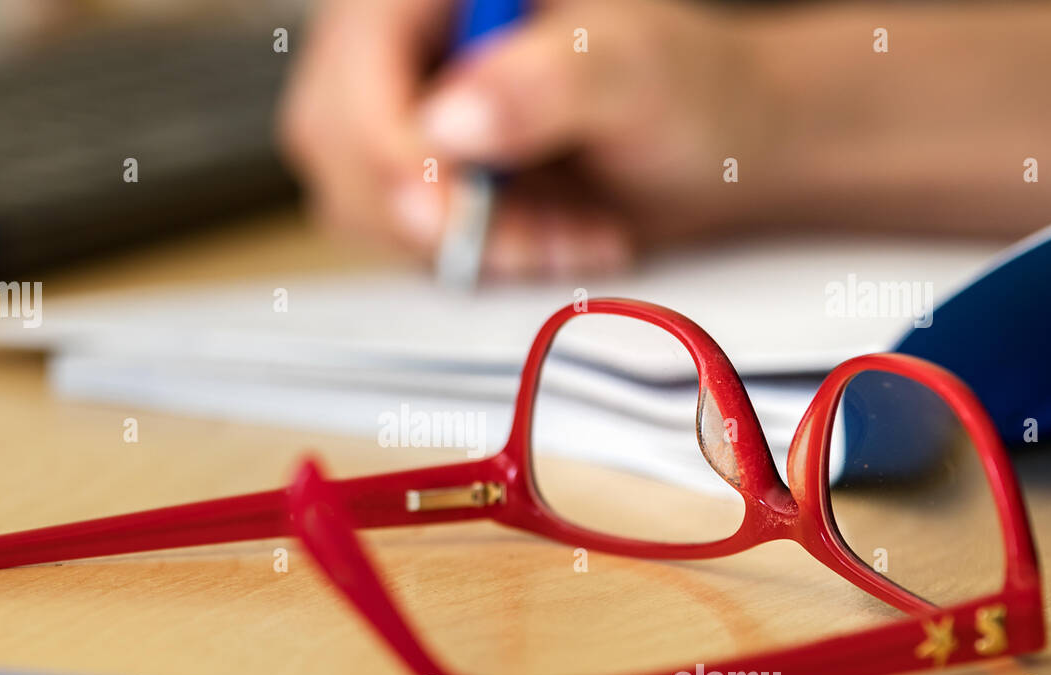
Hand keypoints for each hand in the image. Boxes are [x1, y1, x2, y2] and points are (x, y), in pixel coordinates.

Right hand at [278, 0, 770, 279]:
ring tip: (563, 232)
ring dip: (466, 243)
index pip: (358, 61)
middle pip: (337, 138)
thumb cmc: (689, 89)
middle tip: (533, 234)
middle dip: (436, 211)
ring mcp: (406, 109)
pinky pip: (404, 237)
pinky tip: (547, 239)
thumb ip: (548, 84)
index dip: (389, 149)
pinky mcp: (421, 174)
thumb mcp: (636, 71)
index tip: (448, 215)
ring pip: (363, 201)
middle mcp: (408, 40)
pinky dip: (476, 258)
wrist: (713, 151)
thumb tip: (450, 125)